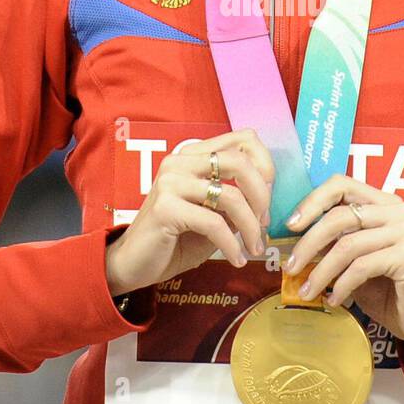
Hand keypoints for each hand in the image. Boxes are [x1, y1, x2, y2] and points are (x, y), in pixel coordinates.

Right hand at [105, 127, 274, 296]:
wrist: (135, 264)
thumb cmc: (176, 238)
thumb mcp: (213, 213)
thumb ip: (235, 198)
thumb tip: (268, 195)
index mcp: (193, 156)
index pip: (243, 139)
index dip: (265, 166)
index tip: (267, 200)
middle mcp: (180, 162)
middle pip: (240, 161)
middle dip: (262, 196)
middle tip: (263, 225)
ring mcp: (170, 182)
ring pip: (231, 196)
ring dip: (249, 227)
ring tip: (253, 247)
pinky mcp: (165, 208)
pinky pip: (214, 223)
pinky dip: (231, 244)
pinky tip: (236, 259)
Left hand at [282, 174, 403, 351]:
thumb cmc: (388, 288)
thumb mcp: (356, 260)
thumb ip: (334, 245)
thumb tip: (294, 244)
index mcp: (385, 203)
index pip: (342, 184)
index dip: (312, 201)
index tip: (290, 226)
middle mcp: (399, 210)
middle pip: (340, 216)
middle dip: (308, 244)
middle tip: (290, 268)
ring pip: (347, 245)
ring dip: (321, 272)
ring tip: (307, 292)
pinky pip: (361, 267)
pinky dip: (341, 285)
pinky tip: (334, 299)